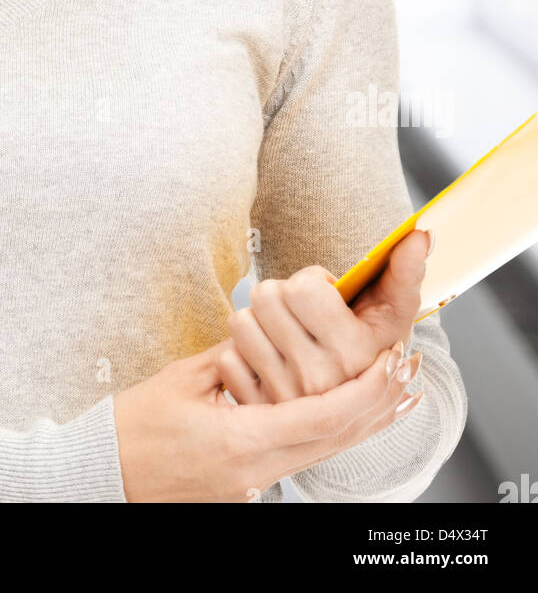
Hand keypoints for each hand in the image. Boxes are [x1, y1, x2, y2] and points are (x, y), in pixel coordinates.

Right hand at [112, 339, 423, 501]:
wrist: (101, 476)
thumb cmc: (131, 429)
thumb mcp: (184, 380)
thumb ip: (234, 358)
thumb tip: (272, 337)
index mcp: (240, 443)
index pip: (324, 418)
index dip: (366, 391)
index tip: (392, 363)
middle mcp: (255, 473)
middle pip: (336, 441)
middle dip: (377, 406)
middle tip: (408, 373)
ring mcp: (252, 486)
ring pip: (323, 452)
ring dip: (359, 418)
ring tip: (389, 389)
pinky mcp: (245, 488)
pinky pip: (300, 457)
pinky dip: (328, 432)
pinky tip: (343, 411)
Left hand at [218, 228, 431, 404]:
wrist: (351, 408)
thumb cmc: (370, 348)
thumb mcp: (394, 313)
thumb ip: (405, 271)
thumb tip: (420, 234)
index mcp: (354, 353)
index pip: (302, 287)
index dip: (311, 282)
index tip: (326, 300)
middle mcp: (318, 381)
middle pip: (265, 296)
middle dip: (281, 296)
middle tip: (300, 315)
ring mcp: (283, 400)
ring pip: (241, 322)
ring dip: (258, 322)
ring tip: (284, 336)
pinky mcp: (255, 412)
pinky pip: (226, 356)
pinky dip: (240, 352)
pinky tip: (266, 361)